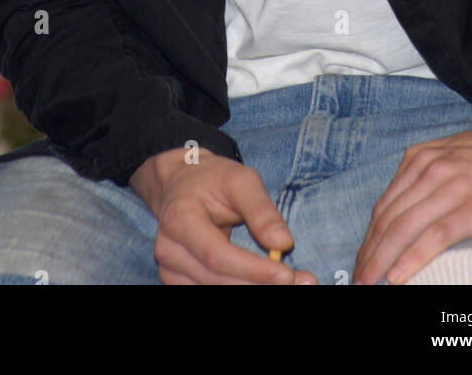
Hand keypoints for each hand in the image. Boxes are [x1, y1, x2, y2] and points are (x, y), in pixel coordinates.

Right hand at [129, 147, 318, 284]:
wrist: (180, 184)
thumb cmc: (212, 179)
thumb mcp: (240, 180)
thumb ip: (261, 210)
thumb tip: (283, 244)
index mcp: (180, 220)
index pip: (216, 255)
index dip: (251, 269)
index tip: (285, 274)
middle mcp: (169, 250)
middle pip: (217, 280)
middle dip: (259, 284)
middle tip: (302, 281)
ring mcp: (170, 270)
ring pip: (215, 292)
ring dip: (254, 290)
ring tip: (291, 281)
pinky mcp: (178, 282)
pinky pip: (212, 292)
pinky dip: (241, 288)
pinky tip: (264, 282)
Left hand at [353, 130, 471, 285]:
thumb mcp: (456, 157)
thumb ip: (430, 173)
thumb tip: (406, 203)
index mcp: (423, 156)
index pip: (386, 203)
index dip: (370, 235)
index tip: (363, 258)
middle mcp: (431, 167)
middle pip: (388, 218)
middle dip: (370, 252)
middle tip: (360, 277)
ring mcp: (450, 187)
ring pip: (404, 229)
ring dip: (381, 260)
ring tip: (370, 281)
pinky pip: (433, 237)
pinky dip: (410, 259)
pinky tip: (396, 277)